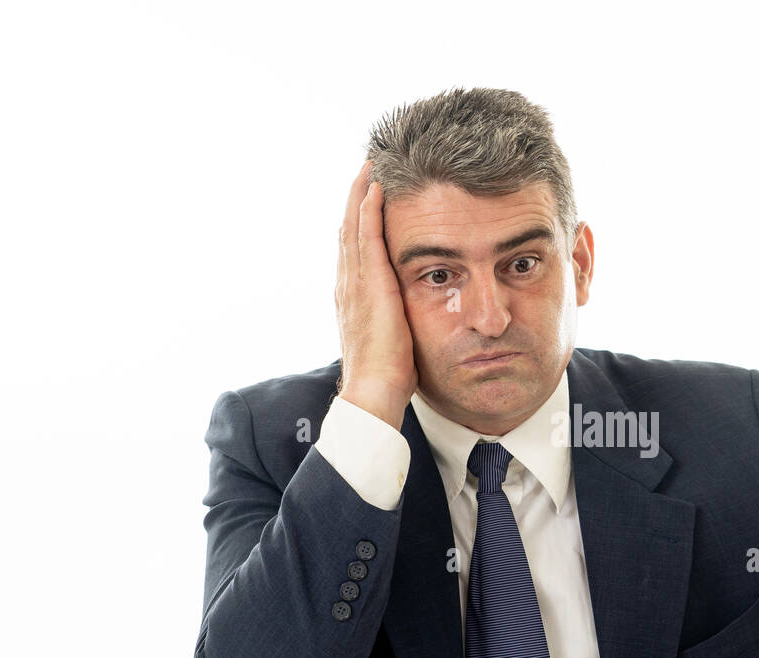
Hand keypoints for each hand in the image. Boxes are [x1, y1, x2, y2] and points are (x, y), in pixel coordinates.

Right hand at [335, 159, 417, 429]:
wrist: (374, 390)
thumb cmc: (388, 375)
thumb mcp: (393, 338)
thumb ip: (396, 321)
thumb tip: (409, 317)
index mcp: (353, 297)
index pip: (354, 250)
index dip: (358, 222)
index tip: (366, 198)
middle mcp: (348, 284)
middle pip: (349, 230)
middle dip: (356, 199)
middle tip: (364, 168)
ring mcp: (355, 282)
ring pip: (354, 226)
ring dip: (361, 194)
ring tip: (368, 166)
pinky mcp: (369, 284)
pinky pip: (367, 237)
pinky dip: (369, 210)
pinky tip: (376, 188)